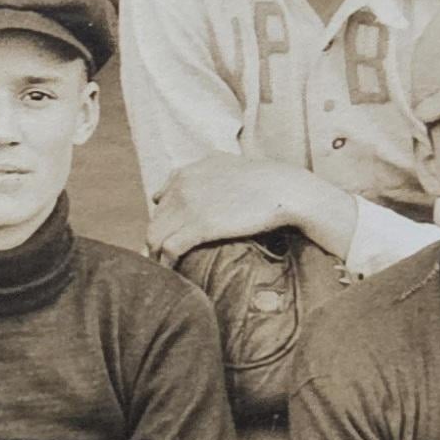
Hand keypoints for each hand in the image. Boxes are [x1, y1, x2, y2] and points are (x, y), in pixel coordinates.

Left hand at [148, 154, 348, 261]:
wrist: (285, 189)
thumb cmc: (264, 181)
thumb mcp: (228, 165)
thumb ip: (206, 170)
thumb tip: (198, 181)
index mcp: (186, 172)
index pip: (160, 202)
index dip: (164, 223)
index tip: (170, 240)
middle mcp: (181, 186)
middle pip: (155, 221)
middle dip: (155, 243)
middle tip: (163, 263)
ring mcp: (188, 205)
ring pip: (154, 237)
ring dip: (156, 257)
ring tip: (166, 274)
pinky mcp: (199, 225)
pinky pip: (169, 249)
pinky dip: (167, 264)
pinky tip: (174, 274)